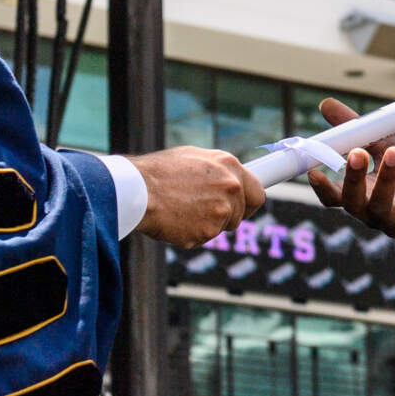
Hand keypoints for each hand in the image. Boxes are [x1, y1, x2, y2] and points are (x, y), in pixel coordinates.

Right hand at [127, 147, 263, 246]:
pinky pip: (202, 237)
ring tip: (180, 209)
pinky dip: (190, 233)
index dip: (249, 203)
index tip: (244, 208)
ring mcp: (220, 212)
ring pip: (220, 227)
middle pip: (239, 215)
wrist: (137, 190)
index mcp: (229, 166)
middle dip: (224, 216)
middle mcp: (231, 188)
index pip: (257, 193)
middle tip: (200, 211)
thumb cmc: (158, 172)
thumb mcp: (192, 157)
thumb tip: (227, 178)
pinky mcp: (207, 231)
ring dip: (205, 224)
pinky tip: (174, 219)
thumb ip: (216, 170)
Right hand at [305, 98, 394, 251]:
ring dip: (385, 179)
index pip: (332, 196)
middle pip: (353, 202)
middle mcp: (371, 213)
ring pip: (381, 208)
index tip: (312, 170)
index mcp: (359, 195)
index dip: (320, 187)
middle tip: (357, 152)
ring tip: (393, 152)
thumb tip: (325, 103)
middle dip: (352, 178)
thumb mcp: (386, 148)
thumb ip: (359, 130)